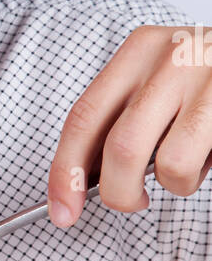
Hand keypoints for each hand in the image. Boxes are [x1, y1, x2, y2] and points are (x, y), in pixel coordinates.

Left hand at [48, 25, 211, 226]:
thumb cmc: (205, 81)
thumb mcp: (158, 80)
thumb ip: (121, 117)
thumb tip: (78, 179)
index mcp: (141, 49)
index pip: (84, 118)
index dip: (65, 172)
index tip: (61, 212)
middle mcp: (175, 58)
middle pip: (120, 149)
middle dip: (118, 193)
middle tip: (131, 200)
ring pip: (169, 165)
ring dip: (174, 184)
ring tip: (189, 161)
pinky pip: (202, 166)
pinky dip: (202, 174)